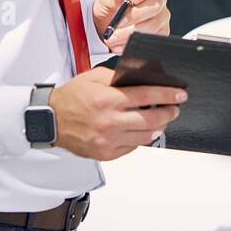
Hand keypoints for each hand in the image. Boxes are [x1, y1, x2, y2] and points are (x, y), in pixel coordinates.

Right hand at [48, 66, 185, 160]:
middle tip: (174, 108)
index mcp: (107, 99)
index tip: (179, 95)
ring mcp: (108, 140)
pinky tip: (141, 129)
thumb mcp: (94, 77)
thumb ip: (119, 78)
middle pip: (151, 120)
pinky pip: (132, 147)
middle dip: (168, 113)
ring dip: (158, 127)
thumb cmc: (71, 98)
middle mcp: (109, 122)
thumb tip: (143, 79)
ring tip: (161, 119)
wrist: (51, 120)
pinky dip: (140, 138)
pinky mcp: (106, 153)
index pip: (147, 96)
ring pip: (145, 137)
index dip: (167, 95)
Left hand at [92, 0, 170, 52]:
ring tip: (114, 36)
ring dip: (130, 32)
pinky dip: (133, 42)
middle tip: (118, 23)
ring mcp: (162, 16)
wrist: (107, 26)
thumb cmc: (110, 8)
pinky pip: (151, 39)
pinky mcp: (161, 33)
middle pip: (155, 6)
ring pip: (153, 25)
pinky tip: (120, 42)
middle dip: (134, 15)